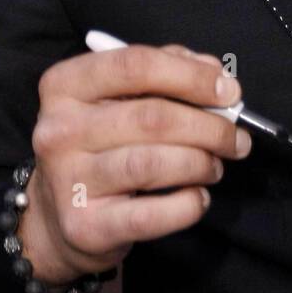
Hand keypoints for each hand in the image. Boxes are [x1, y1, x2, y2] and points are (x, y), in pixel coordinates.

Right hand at [18, 44, 249, 285]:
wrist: (55, 217)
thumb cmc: (99, 144)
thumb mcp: (117, 97)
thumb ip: (165, 73)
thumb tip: (216, 75)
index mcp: (65, 85)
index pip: (135, 66)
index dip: (190, 76)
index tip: (228, 91)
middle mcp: (59, 130)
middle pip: (152, 117)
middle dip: (209, 126)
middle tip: (236, 138)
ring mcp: (68, 180)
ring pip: (153, 164)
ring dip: (201, 163)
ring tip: (215, 166)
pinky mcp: (85, 226)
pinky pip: (152, 215)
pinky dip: (188, 205)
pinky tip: (197, 197)